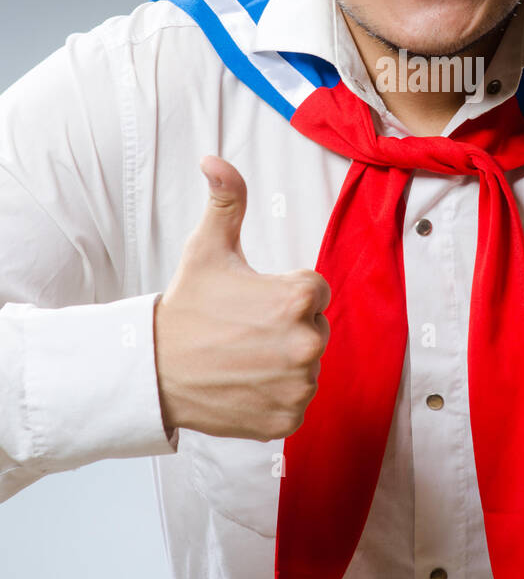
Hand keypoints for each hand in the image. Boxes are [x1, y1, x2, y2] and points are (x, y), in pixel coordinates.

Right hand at [153, 155, 329, 441]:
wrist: (154, 369)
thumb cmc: (186, 307)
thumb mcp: (207, 247)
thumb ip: (227, 199)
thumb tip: (216, 160)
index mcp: (299, 297)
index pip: (314, 292)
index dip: (284, 294)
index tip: (253, 302)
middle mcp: (308, 343)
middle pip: (313, 329)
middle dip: (286, 328)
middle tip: (243, 332)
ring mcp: (298, 385)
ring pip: (305, 367)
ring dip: (282, 363)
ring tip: (242, 358)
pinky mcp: (286, 418)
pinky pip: (295, 402)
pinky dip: (274, 396)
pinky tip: (244, 384)